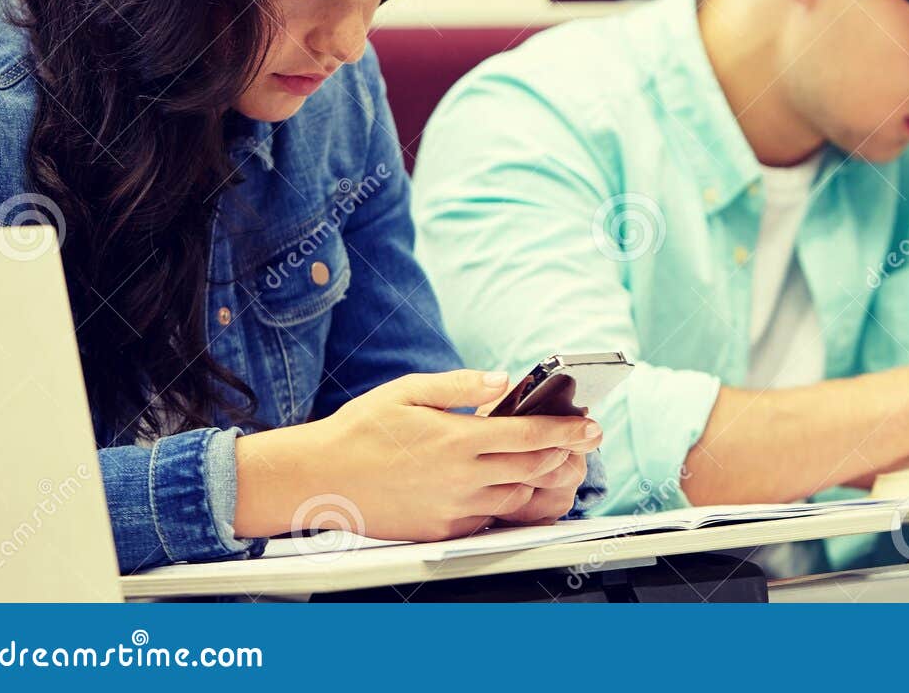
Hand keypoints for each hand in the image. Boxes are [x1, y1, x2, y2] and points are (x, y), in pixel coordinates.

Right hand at [234, 369, 602, 541]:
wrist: (317, 479)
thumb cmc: (359, 431)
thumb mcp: (408, 391)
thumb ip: (461, 385)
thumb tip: (504, 379)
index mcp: (456, 439)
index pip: (529, 435)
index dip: (567, 431)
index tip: (592, 426)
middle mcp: (460, 478)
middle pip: (532, 467)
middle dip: (565, 453)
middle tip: (584, 441)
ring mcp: (453, 508)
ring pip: (516, 495)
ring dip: (537, 477)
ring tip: (548, 460)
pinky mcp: (442, 529)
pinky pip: (489, 516)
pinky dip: (505, 500)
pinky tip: (504, 484)